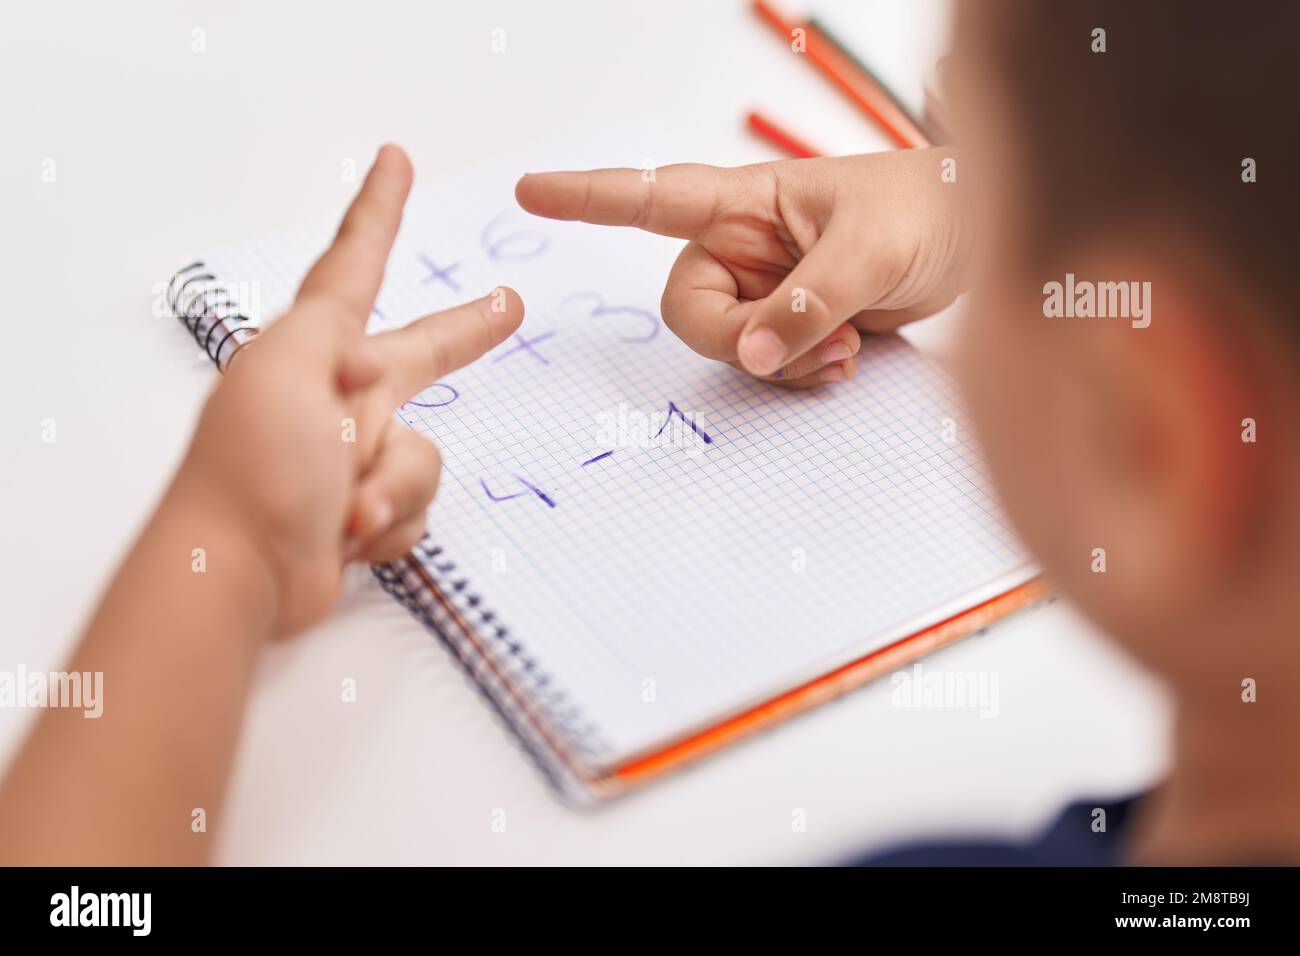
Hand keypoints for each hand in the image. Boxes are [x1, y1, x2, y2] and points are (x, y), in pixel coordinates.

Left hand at [181, 145, 523, 635]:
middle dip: (468, 334)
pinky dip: (394, 525)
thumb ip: (328, 328)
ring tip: (351, 509)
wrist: (235, 576)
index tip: (395, 161)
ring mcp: (352, 458)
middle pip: (422, 354)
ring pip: (427, 455)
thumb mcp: (286, 369)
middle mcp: (337, 398)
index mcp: (314, 351)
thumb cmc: (250, 470)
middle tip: (509, 307)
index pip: (356, 266)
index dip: (381, 212)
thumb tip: (368, 348)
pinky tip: (349, 538)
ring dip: (398, 486)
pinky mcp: (363, 513)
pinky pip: (418, 507)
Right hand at [516, 147, 966, 386]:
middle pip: (690, 310)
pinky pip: (770, 366)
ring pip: (733, 349)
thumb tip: (755, 351)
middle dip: (738, 340)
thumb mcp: (872, 247)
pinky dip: (802, 373)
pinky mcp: (797, 325)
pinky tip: (845, 355)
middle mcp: (748, 247)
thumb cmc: (933, 208)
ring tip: (845, 342)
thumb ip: (809, 300)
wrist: (985, 239)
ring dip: (784, 362)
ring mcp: (771, 290)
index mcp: (749, 203)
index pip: (653, 196)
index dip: (588, 196)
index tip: (532, 192)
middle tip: (806, 341)